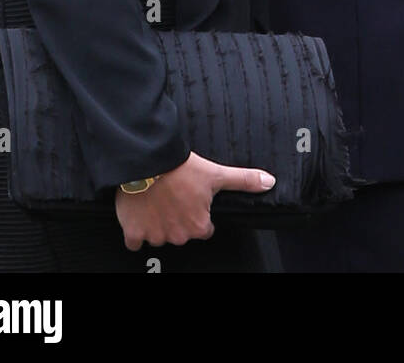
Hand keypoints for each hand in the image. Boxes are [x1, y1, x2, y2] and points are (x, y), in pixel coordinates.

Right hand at [114, 152, 274, 249]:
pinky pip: (135, 242)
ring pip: (158, 236)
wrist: (149, 161)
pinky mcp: (134, 232)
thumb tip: (270, 182)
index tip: (191, 198)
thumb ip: (243, 181)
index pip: (203, 228)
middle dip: (178, 218)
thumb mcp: (216, 173)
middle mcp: (178, 235)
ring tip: (157, 198)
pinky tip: (139, 214)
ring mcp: (155, 236)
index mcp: (199, 226)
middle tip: (174, 196)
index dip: (198, 213)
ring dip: (157, 222)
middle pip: (180, 232)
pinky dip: (136, 231)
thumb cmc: (182, 168)